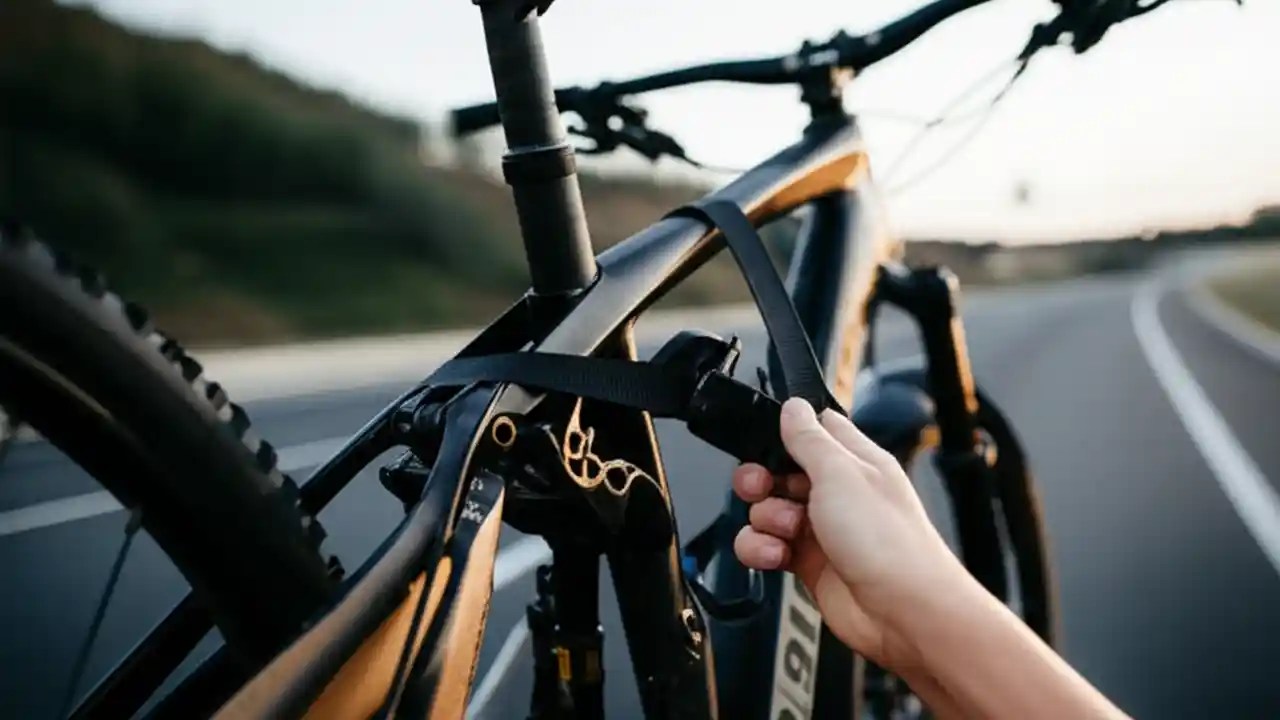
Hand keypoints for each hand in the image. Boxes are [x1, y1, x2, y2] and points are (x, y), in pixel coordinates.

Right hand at [732, 397, 967, 672]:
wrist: (903, 613)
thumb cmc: (889, 543)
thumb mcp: (840, 474)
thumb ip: (810, 439)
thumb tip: (794, 407)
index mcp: (855, 462)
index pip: (814, 430)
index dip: (785, 433)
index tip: (767, 443)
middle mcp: (838, 493)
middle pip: (781, 471)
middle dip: (761, 479)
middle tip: (761, 487)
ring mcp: (822, 529)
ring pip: (768, 511)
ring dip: (763, 519)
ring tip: (785, 530)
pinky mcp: (808, 564)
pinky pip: (767, 547)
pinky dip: (761, 550)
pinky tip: (775, 556)